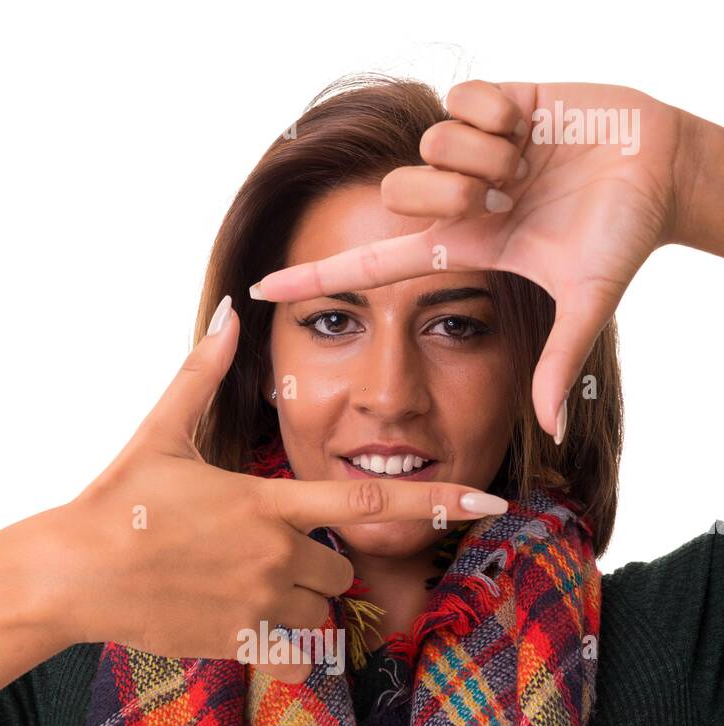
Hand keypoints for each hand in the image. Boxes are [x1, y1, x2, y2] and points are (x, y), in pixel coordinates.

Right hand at [45, 297, 501, 682]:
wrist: (74, 572)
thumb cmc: (116, 500)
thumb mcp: (162, 431)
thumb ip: (204, 373)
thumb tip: (229, 309)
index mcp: (268, 501)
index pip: (373, 505)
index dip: (439, 503)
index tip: (491, 501)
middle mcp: (276, 553)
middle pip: (344, 570)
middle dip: (321, 567)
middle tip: (264, 558)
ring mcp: (260, 602)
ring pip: (321, 613)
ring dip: (301, 605)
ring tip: (242, 589)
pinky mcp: (240, 642)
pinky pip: (296, 656)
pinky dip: (290, 649)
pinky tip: (254, 632)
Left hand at [250, 81, 688, 438]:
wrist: (664, 167)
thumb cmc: (625, 231)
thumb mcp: (586, 300)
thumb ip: (558, 362)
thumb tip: (549, 432)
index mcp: (463, 246)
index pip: (372, 265)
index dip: (317, 276)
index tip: (258, 290)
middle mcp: (456, 199)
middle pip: (401, 193)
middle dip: (450, 195)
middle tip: (506, 198)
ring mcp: (471, 149)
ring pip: (430, 143)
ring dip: (487, 155)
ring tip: (530, 162)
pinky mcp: (494, 98)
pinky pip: (462, 99)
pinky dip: (501, 112)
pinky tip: (532, 124)